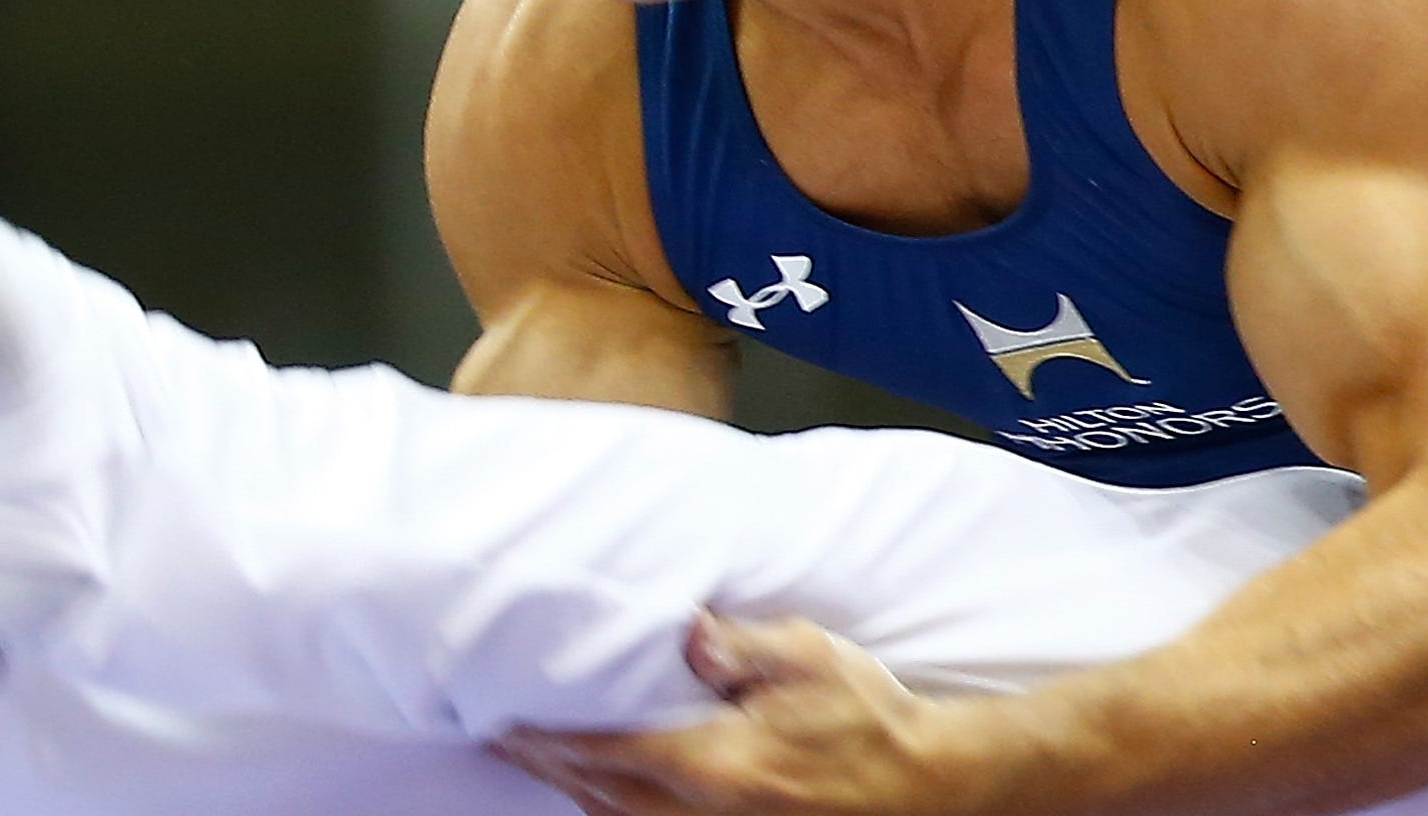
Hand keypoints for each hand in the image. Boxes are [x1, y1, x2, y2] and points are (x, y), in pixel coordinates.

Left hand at [498, 613, 1014, 814]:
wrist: (925, 783)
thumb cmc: (870, 716)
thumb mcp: (811, 658)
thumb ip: (741, 645)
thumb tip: (687, 630)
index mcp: (717, 763)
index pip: (610, 752)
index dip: (551, 739)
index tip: (508, 720)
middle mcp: (707, 812)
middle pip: (602, 794)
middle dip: (549, 766)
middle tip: (502, 737)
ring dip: (577, 792)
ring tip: (541, 761)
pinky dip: (618, 813)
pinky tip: (606, 795)